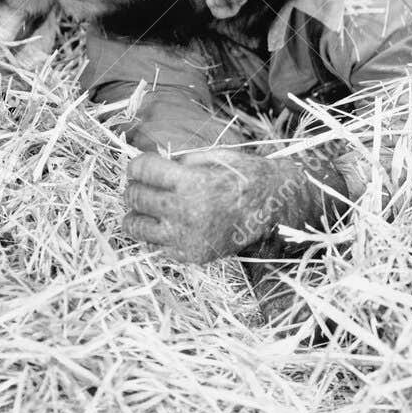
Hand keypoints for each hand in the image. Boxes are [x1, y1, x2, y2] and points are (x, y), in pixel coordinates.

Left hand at [120, 150, 320, 263]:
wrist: (276, 208)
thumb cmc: (245, 177)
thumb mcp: (214, 157)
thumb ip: (179, 161)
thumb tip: (150, 167)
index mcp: (192, 182)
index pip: (143, 170)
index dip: (137, 165)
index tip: (140, 166)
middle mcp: (187, 211)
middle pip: (135, 196)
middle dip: (134, 187)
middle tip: (142, 184)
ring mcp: (187, 237)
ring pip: (136, 225)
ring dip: (136, 212)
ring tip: (146, 206)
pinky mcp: (191, 255)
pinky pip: (155, 244)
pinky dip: (156, 233)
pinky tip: (168, 224)